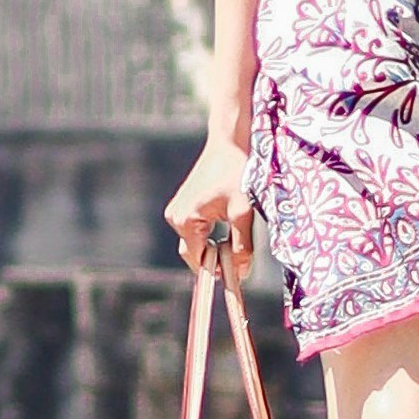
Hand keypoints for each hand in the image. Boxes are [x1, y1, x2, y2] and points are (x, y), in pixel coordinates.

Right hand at [166, 129, 255, 269]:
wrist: (229, 142)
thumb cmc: (237, 173)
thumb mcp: (244, 211)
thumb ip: (242, 244)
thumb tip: (240, 274)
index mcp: (186, 220)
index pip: (197, 261)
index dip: (217, 270)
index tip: (237, 275)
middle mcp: (174, 217)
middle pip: (194, 254)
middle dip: (216, 258)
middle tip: (240, 254)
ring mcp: (176, 210)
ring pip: (195, 242)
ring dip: (214, 245)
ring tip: (235, 230)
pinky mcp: (182, 205)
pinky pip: (195, 230)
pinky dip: (210, 234)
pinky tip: (226, 221)